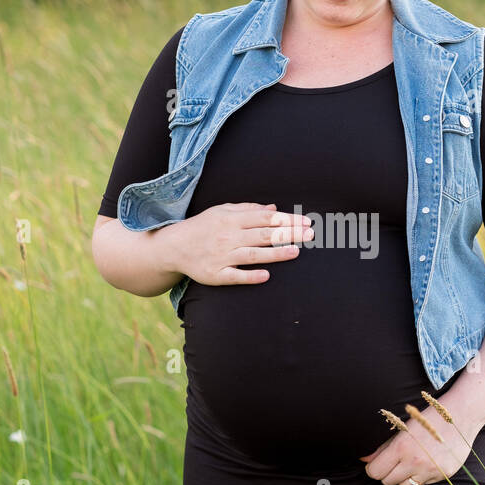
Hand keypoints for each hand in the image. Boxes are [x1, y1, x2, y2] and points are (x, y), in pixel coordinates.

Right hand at [158, 202, 313, 286]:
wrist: (173, 247)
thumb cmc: (202, 227)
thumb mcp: (222, 211)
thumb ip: (248, 209)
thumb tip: (274, 208)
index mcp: (231, 219)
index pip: (265, 218)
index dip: (286, 220)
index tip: (306, 222)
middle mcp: (228, 237)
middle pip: (263, 235)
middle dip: (288, 234)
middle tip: (310, 235)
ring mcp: (222, 256)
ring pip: (253, 255)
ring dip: (275, 254)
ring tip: (296, 252)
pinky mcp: (215, 274)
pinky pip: (235, 276)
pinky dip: (250, 276)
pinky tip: (267, 276)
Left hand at [359, 398, 480, 484]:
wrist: (461, 415)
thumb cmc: (429, 418)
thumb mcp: (403, 428)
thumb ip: (382, 447)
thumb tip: (364, 461)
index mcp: (402, 447)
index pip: (375, 472)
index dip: (374, 468)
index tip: (378, 463)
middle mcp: (416, 461)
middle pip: (388, 481)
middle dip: (388, 472)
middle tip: (396, 461)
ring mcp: (431, 470)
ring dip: (405, 477)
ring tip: (412, 460)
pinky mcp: (444, 475)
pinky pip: (424, 484)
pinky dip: (422, 476)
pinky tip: (428, 460)